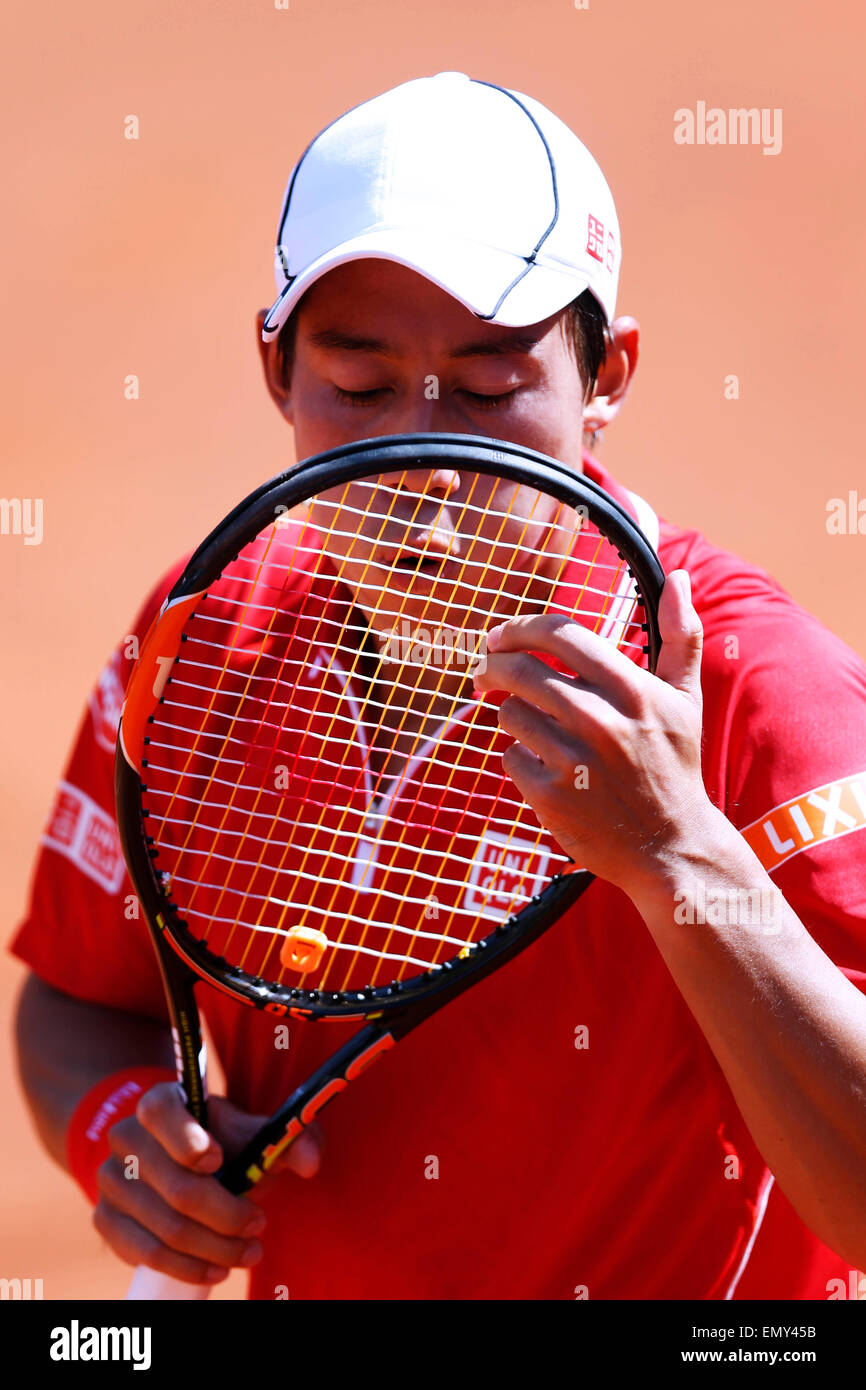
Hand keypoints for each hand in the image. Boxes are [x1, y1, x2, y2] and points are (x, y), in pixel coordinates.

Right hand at [93, 1082, 321, 1285]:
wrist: (170, 1159)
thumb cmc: (219, 1142)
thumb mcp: (249, 1131)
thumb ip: (287, 1139)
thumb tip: (311, 1161)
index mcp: (159, 1102)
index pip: (161, 1113)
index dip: (190, 1141)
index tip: (221, 1162)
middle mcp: (126, 1137)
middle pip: (178, 1189)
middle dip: (228, 1216)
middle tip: (259, 1226)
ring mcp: (110, 1180)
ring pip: (167, 1229)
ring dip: (215, 1249)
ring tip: (249, 1252)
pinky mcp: (105, 1220)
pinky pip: (147, 1254)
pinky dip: (188, 1267)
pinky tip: (216, 1269)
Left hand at [473, 570, 716, 896]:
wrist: (672, 848)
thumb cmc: (675, 765)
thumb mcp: (685, 699)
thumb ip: (681, 634)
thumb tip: (678, 574)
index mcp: (633, 690)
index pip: (561, 633)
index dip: (521, 628)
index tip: (500, 636)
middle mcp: (602, 722)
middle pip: (522, 671)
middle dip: (494, 665)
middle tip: (483, 670)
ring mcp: (574, 761)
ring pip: (510, 713)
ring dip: (510, 713)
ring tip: (530, 724)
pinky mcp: (550, 797)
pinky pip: (509, 756)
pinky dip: (517, 756)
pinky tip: (542, 765)